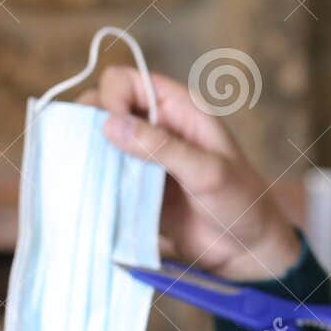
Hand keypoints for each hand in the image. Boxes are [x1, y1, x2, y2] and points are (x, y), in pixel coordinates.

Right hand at [79, 66, 299, 280]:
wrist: (246, 249)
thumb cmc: (240, 204)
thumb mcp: (208, 173)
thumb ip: (163, 147)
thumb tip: (110, 124)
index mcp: (179, 109)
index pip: (126, 81)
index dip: (110, 98)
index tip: (109, 130)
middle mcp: (156, 125)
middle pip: (102, 106)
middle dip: (90, 124)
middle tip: (93, 155)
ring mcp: (143, 156)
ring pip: (98, 139)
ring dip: (86, 152)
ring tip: (84, 172)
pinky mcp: (135, 185)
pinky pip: (102, 172)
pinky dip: (90, 177)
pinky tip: (86, 190)